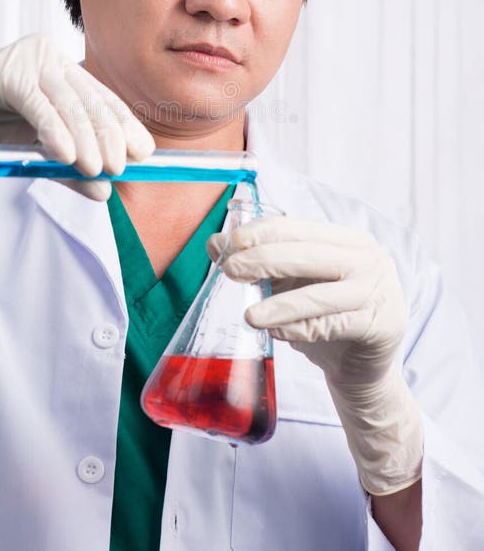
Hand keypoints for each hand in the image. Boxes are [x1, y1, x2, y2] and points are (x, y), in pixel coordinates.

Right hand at [0, 34, 154, 199]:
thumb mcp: (34, 158)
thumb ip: (69, 170)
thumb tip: (106, 192)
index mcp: (64, 74)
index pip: (104, 100)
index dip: (126, 126)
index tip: (146, 154)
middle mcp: (50, 59)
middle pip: (92, 100)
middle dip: (109, 137)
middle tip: (119, 168)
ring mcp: (28, 59)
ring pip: (69, 102)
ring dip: (85, 139)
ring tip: (95, 169)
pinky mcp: (4, 70)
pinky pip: (38, 103)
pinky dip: (53, 130)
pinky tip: (65, 155)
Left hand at [207, 217, 423, 494]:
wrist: (361, 370)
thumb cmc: (324, 319)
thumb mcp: (291, 287)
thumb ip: (261, 264)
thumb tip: (215, 244)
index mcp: (348, 240)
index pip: (299, 228)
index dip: (263, 232)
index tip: (231, 241)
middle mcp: (368, 259)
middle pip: (309, 255)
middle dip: (265, 260)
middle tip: (231, 271)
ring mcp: (380, 291)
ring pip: (320, 294)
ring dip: (280, 304)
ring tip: (249, 316)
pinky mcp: (383, 325)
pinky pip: (334, 325)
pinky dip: (301, 329)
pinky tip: (277, 333)